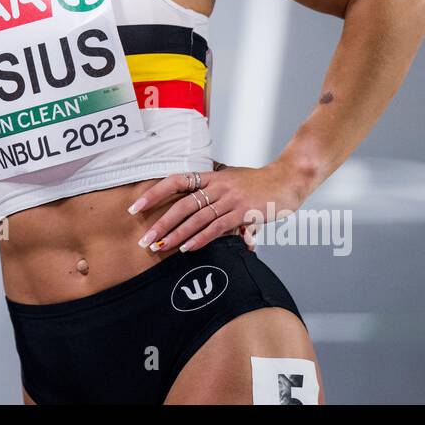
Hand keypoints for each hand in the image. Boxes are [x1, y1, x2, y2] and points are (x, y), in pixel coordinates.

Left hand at [127, 160, 308, 254]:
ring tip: (160, 248)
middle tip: (144, 239)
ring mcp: (230, 198)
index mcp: (212, 176)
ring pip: (196, 218)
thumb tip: (203, 217)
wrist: (289, 179)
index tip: (136, 207)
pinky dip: (200, 239)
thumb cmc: (260, 184)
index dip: (154, 193)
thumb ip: (217, 197)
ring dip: (176, 235)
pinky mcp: (243, 212)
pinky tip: (187, 248)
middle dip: (160, 223)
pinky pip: (216, 227)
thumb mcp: (234, 182)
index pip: (176, 181)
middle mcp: (217, 185)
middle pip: (181, 204)